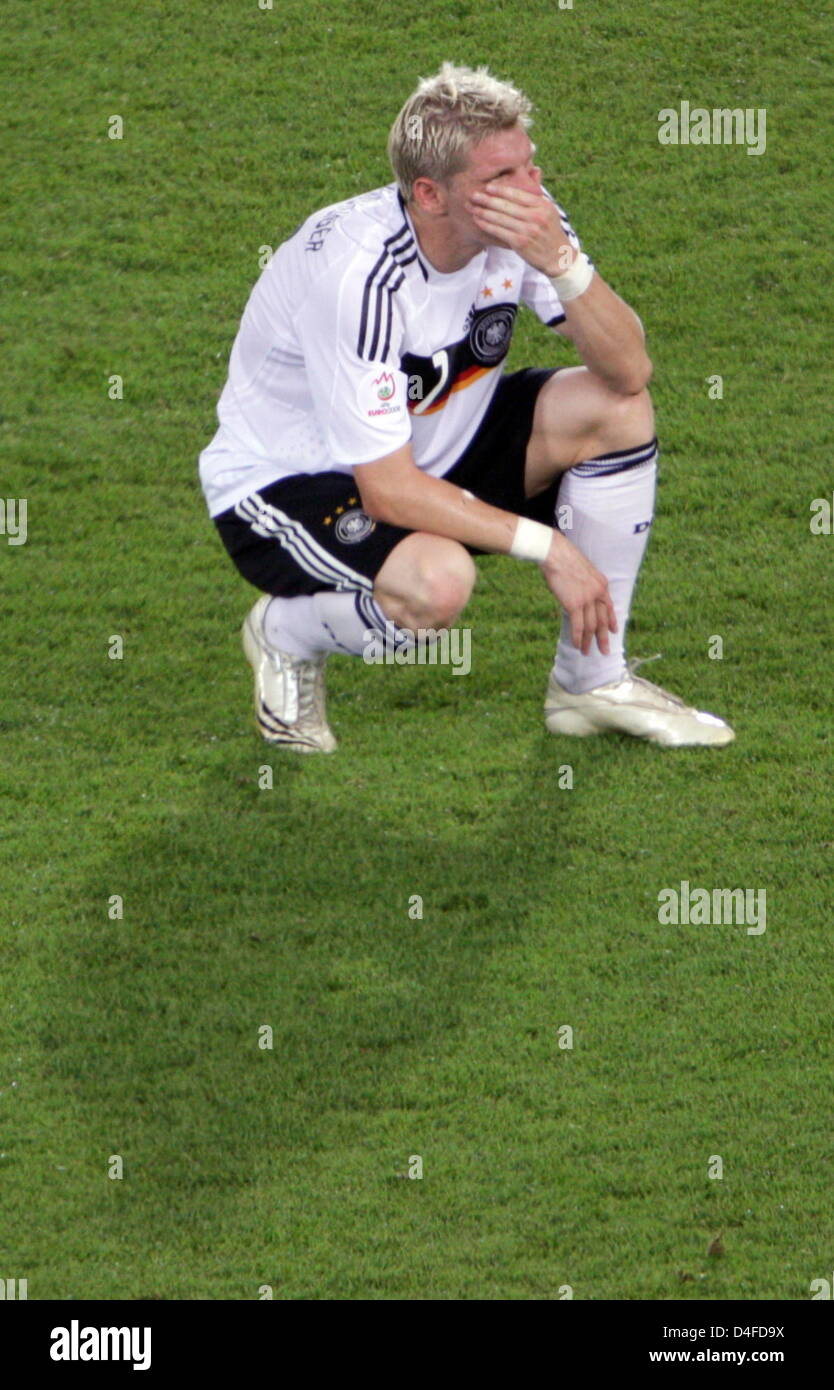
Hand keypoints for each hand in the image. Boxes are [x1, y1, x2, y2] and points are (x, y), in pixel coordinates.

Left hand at [468, 184, 573, 276]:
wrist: (558, 256)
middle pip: (507, 205)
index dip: (501, 190)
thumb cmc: (550, 231)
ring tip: (471, 207)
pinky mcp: (520, 243)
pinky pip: (499, 231)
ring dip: (484, 212)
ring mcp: (528, 230)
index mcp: (542, 205)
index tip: (488, 186)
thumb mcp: (549, 209)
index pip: (518, 194)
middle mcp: (535, 216)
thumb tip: (534, 169)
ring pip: (501, 218)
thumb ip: (537, 192)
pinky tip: (478, 220)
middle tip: (473, 194)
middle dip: (487, 200)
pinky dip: (487, 225)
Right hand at [541, 531, 617, 655]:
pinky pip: (578, 626)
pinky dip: (578, 638)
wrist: (556, 554)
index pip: (609, 607)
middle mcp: (598, 593)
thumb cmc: (564, 559)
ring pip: (591, 626)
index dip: (611, 621)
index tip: (614, 631)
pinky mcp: (574, 604)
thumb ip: (585, 586)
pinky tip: (577, 645)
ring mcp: (587, 599)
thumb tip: (579, 597)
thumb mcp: (583, 571)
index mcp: (602, 584)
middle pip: (602, 621)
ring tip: (587, 652)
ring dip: (589, 641)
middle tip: (605, 651)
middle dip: (603, 638)